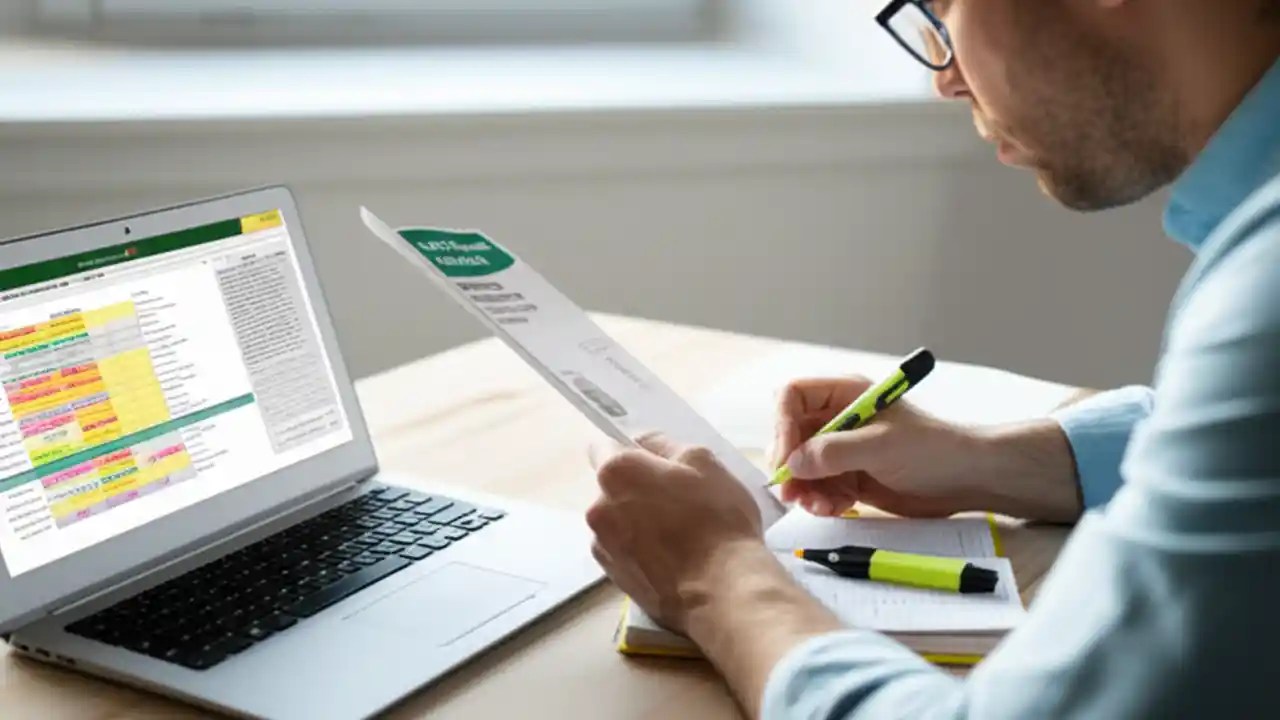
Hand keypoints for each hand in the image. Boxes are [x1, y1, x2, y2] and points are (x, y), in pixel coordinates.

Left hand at [586, 433, 772, 633]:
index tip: (656, 464)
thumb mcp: (703, 462)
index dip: (632, 452)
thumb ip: (664, 444)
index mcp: (615, 472)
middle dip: (636, 489)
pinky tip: (671, 559)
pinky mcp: (613, 577)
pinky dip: (639, 550)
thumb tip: (643, 443)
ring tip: (677, 536)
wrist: (722, 589)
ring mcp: (602, 546)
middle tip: (677, 501)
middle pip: (612, 487)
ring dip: (636, 522)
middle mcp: (597, 507)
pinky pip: (623, 551)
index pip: (606, 446)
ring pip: (617, 521)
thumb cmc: (716, 518)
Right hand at [772, 376, 992, 517]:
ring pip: (802, 466)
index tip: (786, 459)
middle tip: (792, 493)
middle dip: (790, 465)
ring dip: (805, 489)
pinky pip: (820, 487)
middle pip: (791, 435)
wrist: (967, 480)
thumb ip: (834, 452)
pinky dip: (821, 501)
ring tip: (821, 507)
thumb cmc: (932, 450)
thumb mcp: (881, 446)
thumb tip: (793, 463)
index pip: (793, 397)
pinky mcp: (850, 476)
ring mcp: (843, 449)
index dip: (782, 425)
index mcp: (845, 394)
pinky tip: (836, 510)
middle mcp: (838, 418)